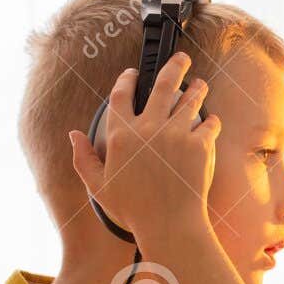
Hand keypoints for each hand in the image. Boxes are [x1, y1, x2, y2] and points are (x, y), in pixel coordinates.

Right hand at [69, 52, 220, 246]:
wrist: (169, 225)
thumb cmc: (132, 209)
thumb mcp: (98, 186)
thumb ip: (83, 158)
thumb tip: (73, 135)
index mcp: (122, 135)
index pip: (121, 95)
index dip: (126, 80)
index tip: (132, 74)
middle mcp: (149, 128)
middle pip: (162, 84)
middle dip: (174, 66)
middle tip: (181, 58)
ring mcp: (176, 134)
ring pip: (190, 99)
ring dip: (197, 88)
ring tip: (200, 84)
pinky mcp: (200, 145)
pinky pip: (209, 124)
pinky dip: (211, 121)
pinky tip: (210, 121)